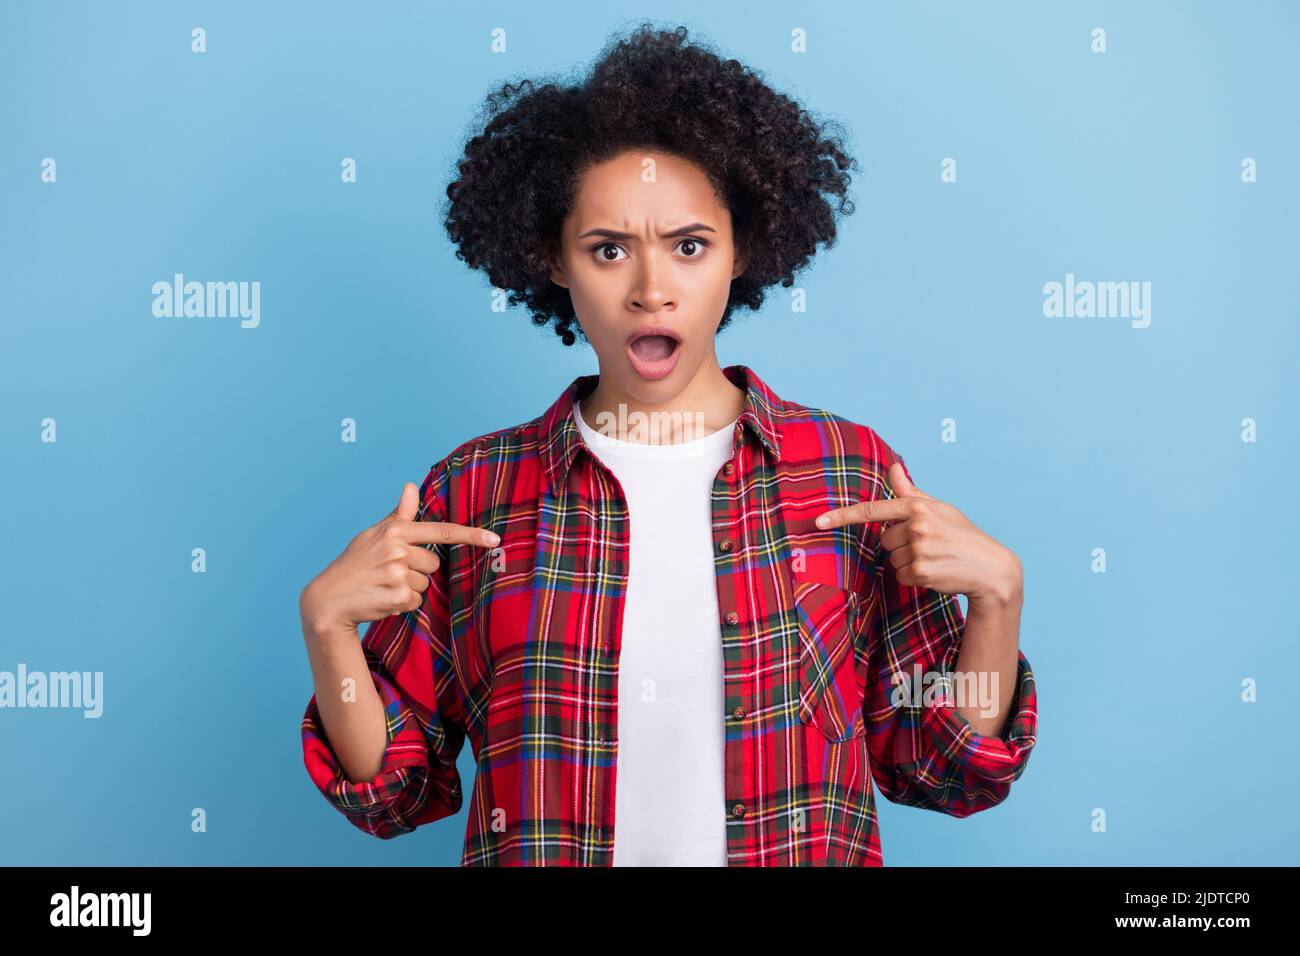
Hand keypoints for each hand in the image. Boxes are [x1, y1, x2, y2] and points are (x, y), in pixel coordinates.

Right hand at [300, 482, 500, 638]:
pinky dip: (404, 603)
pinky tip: (383, 598)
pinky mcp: (399, 597)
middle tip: (389, 572)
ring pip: (426, 583)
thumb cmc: (355, 563)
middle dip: (417, 569)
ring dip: (410, 588)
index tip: (494, 540)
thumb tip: (411, 486)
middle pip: (433, 563)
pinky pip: (417, 601)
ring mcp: (399, 575)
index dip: (471, 535)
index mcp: (395, 531)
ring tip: (384, 585)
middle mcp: (399, 550)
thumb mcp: (374, 535)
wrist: (329, 599)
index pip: (441, 531)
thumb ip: (399, 515)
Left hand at [814, 461, 1021, 605]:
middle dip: (900, 545)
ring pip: (891, 560)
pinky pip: (900, 576)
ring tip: (935, 558)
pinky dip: (914, 578)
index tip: (817, 522)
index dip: (841, 517)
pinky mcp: (921, 571)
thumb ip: (910, 492)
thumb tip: (893, 466)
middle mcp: (916, 525)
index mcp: (918, 506)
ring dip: (907, 563)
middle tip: (928, 546)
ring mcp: (918, 549)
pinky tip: (936, 572)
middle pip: (883, 540)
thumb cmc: (961, 534)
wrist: (990, 568)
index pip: (871, 511)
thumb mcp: (938, 508)